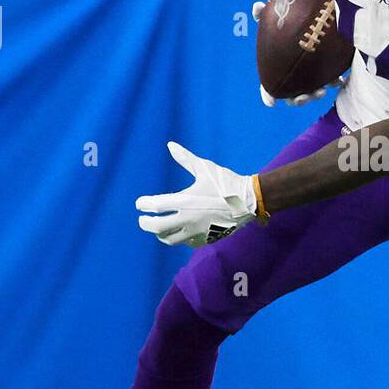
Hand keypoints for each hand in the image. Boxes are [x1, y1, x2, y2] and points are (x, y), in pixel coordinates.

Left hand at [136, 141, 257, 246]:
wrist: (248, 201)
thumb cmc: (226, 182)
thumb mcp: (204, 168)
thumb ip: (185, 158)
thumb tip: (170, 145)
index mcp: (184, 200)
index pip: (155, 206)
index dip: (144, 205)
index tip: (140, 204)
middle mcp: (187, 218)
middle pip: (157, 227)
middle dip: (146, 223)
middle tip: (143, 219)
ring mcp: (196, 231)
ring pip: (169, 239)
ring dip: (160, 234)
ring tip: (159, 229)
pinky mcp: (205, 238)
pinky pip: (186, 243)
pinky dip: (179, 238)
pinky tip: (179, 232)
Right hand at [253, 1, 344, 105]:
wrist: (314, 16)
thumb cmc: (290, 20)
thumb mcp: (276, 17)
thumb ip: (264, 14)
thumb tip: (256, 5)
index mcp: (279, 68)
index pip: (270, 87)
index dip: (268, 95)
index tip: (272, 102)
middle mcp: (295, 75)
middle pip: (293, 95)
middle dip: (297, 100)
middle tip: (302, 97)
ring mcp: (312, 74)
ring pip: (312, 92)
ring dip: (314, 95)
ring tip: (320, 92)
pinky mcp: (328, 68)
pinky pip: (331, 80)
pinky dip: (334, 82)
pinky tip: (337, 81)